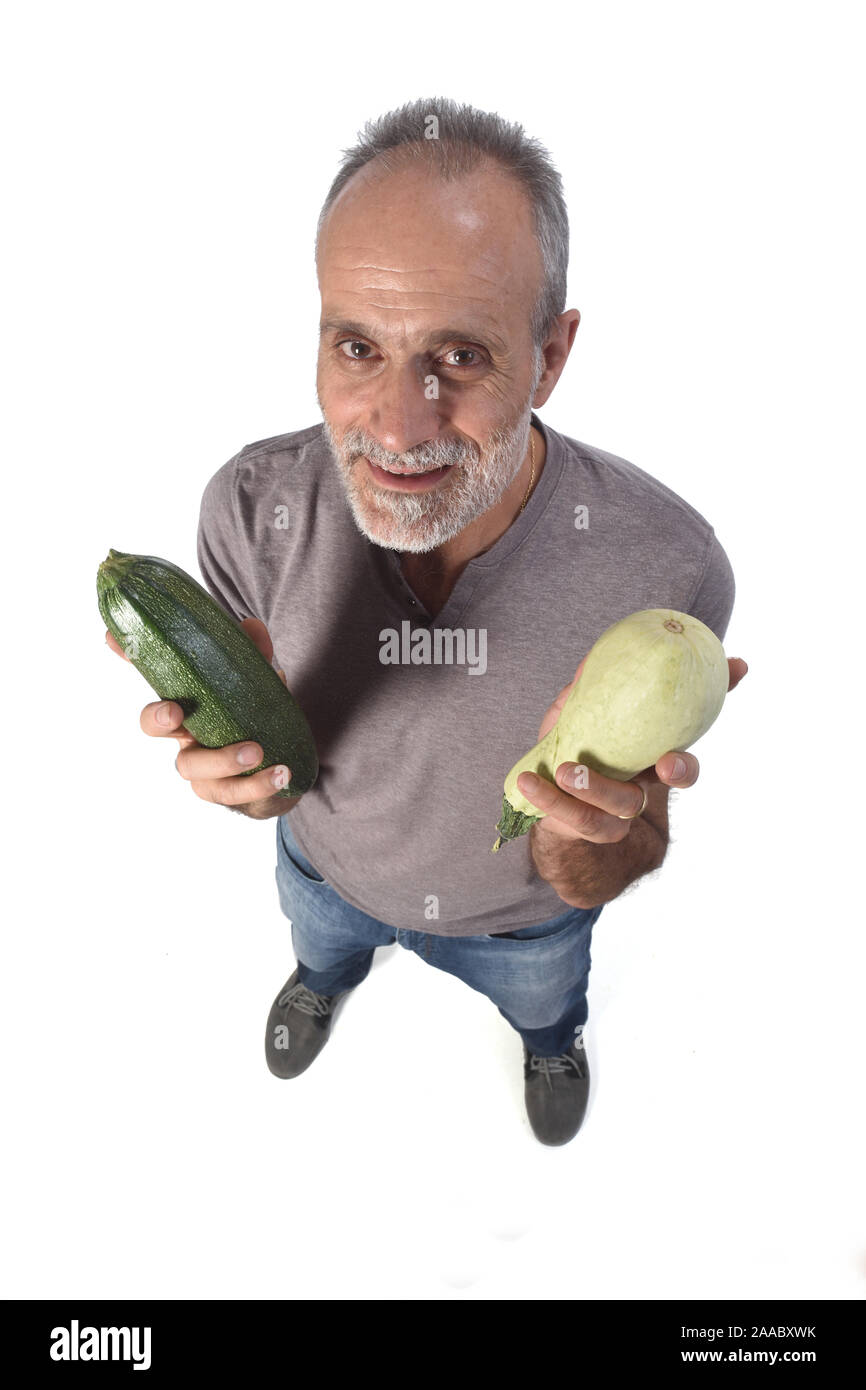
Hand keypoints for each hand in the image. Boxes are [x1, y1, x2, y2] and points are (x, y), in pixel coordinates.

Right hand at [105, 616, 300, 815]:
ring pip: (190, 766)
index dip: (129, 655)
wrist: (285, 766)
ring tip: (257, 751)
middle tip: (174, 712)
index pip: (154, 675)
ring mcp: (198, 767)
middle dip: (156, 718)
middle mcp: (183, 734)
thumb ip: (255, 658)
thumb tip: (252, 626)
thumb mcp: (259, 684)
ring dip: (223, 758)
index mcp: (187, 702)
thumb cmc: (258, 719)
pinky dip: (257, 784)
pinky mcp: (220, 792)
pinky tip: (280, 773)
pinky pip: (232, 793)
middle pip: (153, 725)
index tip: (110, 638)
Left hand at [518, 656, 748, 846]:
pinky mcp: (595, 829)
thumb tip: (593, 657)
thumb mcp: (579, 713)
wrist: (549, 806)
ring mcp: (625, 807)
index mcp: (652, 744)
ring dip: (595, 786)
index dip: (722, 693)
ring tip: (565, 771)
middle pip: (682, 774)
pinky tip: (526, 782)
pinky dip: (550, 800)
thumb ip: (589, 689)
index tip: (738, 666)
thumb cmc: (572, 751)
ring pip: (624, 803)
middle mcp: (648, 777)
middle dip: (682, 769)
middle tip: (667, 764)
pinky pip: (577, 819)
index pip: (694, 716)